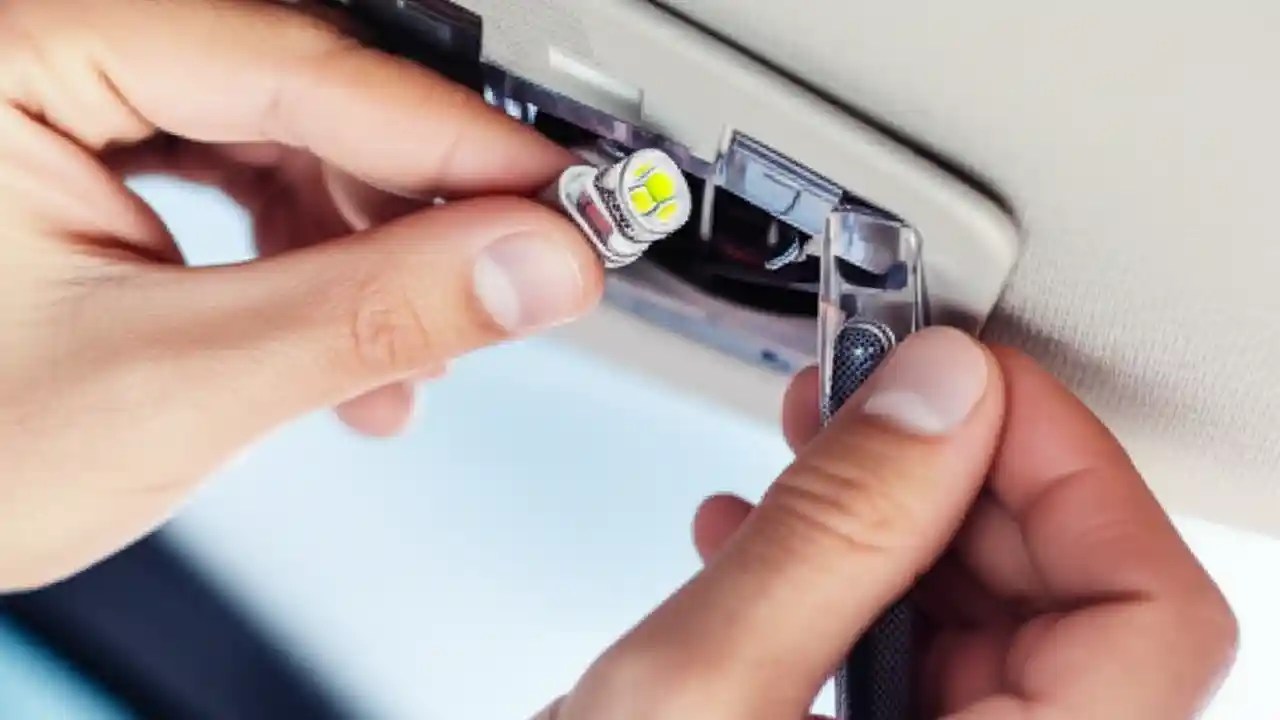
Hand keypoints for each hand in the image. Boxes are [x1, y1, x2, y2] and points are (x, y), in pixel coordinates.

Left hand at [0, 0, 601, 589]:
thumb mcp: (171, 385)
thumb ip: (368, 315)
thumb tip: (532, 265)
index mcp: (13, 47)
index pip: (287, 58)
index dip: (448, 136)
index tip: (559, 192)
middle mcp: (39, 48)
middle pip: (292, 85)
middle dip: (410, 200)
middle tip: (510, 269)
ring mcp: (57, 96)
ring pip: (279, 132)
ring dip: (368, 246)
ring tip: (409, 351)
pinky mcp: (84, 148)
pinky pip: (237, 171)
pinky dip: (309, 257)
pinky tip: (341, 340)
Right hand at [545, 328, 1236, 719]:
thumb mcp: (697, 699)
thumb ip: (829, 538)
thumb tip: (935, 395)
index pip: (1150, 612)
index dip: (1069, 467)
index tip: (962, 385)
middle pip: (1081, 608)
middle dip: (966, 476)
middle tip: (870, 404)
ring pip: (996, 628)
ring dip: (900, 519)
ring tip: (804, 459)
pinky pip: (922, 668)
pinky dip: (853, 583)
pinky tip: (763, 543)